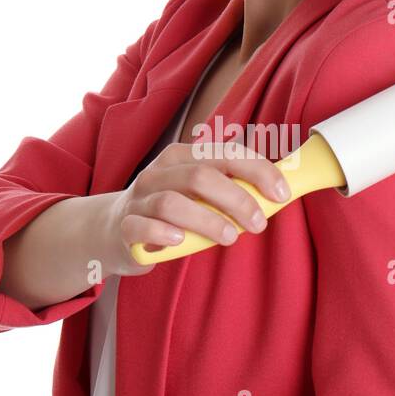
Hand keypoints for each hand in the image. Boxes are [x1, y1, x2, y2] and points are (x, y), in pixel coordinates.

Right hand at [101, 138, 291, 276]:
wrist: (113, 229)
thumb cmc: (170, 211)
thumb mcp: (197, 192)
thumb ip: (229, 189)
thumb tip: (278, 194)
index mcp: (182, 157)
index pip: (224, 154)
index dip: (257, 171)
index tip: (281, 194)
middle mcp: (159, 172)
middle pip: (201, 177)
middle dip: (237, 200)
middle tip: (258, 224)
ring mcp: (139, 199)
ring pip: (172, 202)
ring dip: (207, 220)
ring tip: (229, 238)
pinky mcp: (125, 227)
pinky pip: (142, 227)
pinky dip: (164, 233)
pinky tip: (181, 241)